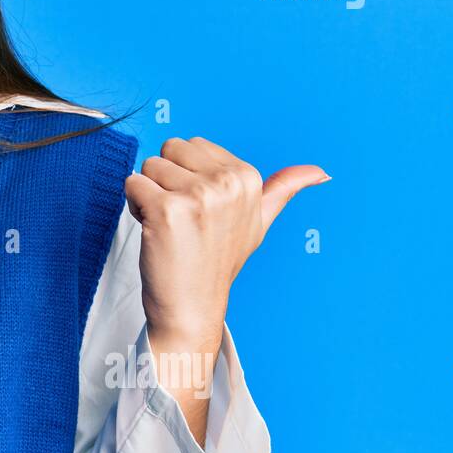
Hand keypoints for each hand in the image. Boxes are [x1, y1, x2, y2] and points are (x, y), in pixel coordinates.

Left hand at [124, 137, 329, 360]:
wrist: (192, 307)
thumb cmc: (218, 262)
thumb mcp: (258, 222)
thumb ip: (283, 190)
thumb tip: (321, 172)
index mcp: (248, 178)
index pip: (192, 145)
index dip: (185, 175)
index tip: (199, 210)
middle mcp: (227, 184)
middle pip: (168, 149)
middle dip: (165, 179)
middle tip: (181, 218)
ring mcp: (198, 196)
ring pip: (148, 166)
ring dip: (148, 194)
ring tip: (168, 225)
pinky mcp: (167, 210)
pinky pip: (132, 184)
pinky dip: (133, 206)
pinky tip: (153, 231)